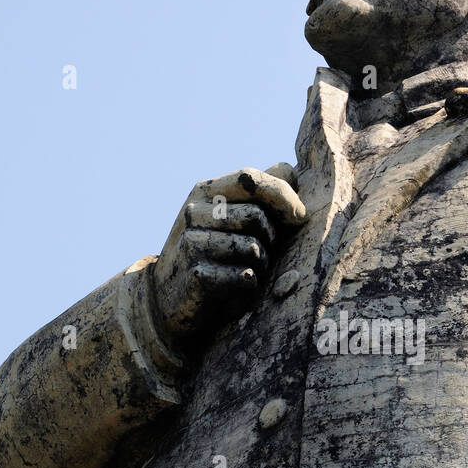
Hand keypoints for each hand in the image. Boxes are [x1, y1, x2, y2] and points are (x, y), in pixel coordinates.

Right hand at [152, 164, 305, 346]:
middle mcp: (194, 213)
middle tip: (262, 254)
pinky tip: (235, 290)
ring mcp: (192, 243)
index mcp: (205, 192)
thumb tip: (290, 169)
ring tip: (246, 271)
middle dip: (271, 238)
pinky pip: (246, 277)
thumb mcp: (230, 216)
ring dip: (261, 265)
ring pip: (253, 248)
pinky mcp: (198, 275)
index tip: (298, 217)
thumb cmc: (214, 254)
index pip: (250, 178)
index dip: (283, 195)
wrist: (169, 299)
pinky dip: (250, 288)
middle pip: (256, 216)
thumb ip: (259, 193)